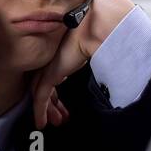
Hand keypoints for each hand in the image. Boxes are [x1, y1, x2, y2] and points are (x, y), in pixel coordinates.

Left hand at [31, 0, 135, 129]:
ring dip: (48, 110)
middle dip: (52, 103)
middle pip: (45, 85)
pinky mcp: (49, 75)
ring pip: (42, 94)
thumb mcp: (97, 47)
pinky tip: (41, 123)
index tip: (62, 102)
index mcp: (64, 52)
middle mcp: (54, 59)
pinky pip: (40, 98)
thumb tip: (110, 63)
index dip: (57, 90)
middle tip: (58, 116)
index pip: (54, 74)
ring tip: (53, 122)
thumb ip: (96, 55)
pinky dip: (39, 112)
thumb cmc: (100, 30)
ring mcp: (49, 67)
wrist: (97, 27)